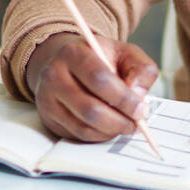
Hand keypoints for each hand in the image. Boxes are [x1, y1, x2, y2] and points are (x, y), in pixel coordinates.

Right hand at [25, 32, 159, 142]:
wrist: (68, 63)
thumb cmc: (100, 58)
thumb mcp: (125, 53)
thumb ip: (141, 70)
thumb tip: (138, 96)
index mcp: (74, 53)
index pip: (99, 79)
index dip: (123, 98)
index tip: (141, 109)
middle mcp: (54, 75)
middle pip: (90, 109)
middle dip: (119, 121)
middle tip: (136, 123)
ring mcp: (48, 99)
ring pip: (84, 127)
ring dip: (111, 131)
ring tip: (126, 124)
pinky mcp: (49, 118)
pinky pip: (78, 135)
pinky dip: (99, 136)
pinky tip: (110, 126)